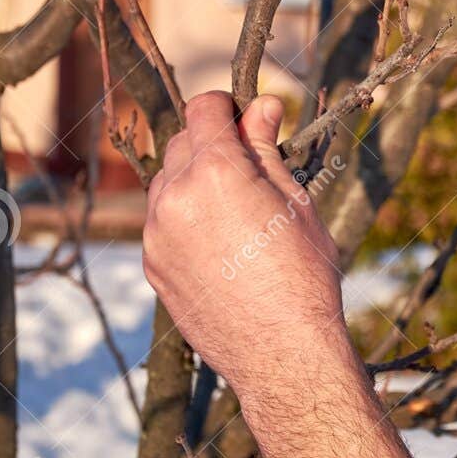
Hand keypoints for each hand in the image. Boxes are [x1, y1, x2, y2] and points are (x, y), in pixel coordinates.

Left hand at [143, 91, 345, 393]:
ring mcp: (156, 233)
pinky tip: (223, 244)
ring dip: (195, 180)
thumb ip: (267, 150)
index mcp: (216, 172)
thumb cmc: (304, 275)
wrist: (282, 352)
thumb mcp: (294, 202)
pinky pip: (162, 222)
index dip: (229, 107)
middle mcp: (175, 196)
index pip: (205, 108)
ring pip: (167, 183)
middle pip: (181, 142)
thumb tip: (264, 105)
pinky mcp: (152, 265)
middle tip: (251, 166)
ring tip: (238, 210)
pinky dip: (185, 218)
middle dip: (211, 142)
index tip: (249, 118)